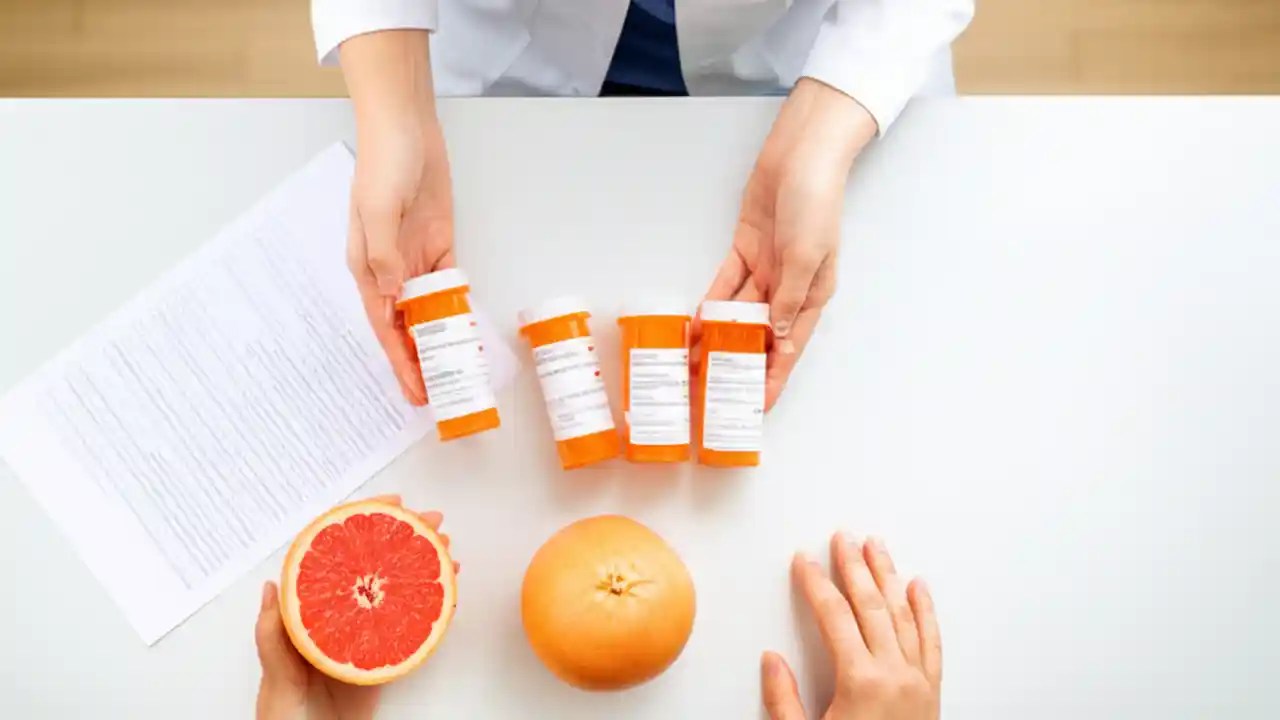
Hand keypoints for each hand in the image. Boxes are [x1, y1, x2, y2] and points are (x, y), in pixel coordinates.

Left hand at [254, 496, 454, 719]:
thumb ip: (273, 637)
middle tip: (435, 520)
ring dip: (424, 563)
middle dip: (405, 535)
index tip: (393, 503)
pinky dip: (432, 607)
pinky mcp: (382, 660)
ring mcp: (362, 636)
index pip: (334, 552)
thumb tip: (272, 585)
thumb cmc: (285, 719)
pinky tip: (449, 594)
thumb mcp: (277, 678)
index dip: (363, 519)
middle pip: (373, 563)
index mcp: (307, 613)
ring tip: (449, 548)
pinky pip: (410, 627)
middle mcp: (337, 616)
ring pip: (396, 588)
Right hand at [341, 30, 454, 405]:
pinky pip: (448, 284)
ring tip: (452, 372)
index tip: (412, 391)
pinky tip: (465, 329)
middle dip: (417, 361)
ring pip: (427, 311)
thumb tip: (394, 297)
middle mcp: (389, 268)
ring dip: (437, 340)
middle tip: (434, 395)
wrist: (406, 127)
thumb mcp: (378, 211)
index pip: (384, 326)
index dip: (399, 361)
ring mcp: (414, 257)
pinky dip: (455, 307)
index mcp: (367, 266)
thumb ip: (385, 256)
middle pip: (404, 326)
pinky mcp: (438, 243)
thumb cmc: (384, 164)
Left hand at [703, 78, 875, 409]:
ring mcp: (767, 269)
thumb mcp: (805, 256)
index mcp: (812, 294)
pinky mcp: (746, 251)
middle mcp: (789, 287)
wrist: (800, 157)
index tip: (757, 405)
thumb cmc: (815, 202)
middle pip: (762, 336)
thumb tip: (778, 336)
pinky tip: (697, 324)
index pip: (791, 347)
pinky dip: (712, 304)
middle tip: (715, 388)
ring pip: (739, 314)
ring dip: (719, 336)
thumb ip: (787, 299)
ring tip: (696, 362)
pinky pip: (726, 285)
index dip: (774, 378)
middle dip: (740, 363)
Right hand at [762, 535, 940, 719]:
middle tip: (843, 538)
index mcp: (861, 682)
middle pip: (871, 604)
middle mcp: (894, 675)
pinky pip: (931, 640)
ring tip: (877, 547)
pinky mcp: (932, 691)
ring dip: (887, 575)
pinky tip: (918, 586)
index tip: (805, 561)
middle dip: (854, 566)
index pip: (834, 616)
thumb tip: (772, 662)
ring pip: (903, 613)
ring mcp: (917, 681)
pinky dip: (924, 609)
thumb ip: (784, 700)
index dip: (815, 583)